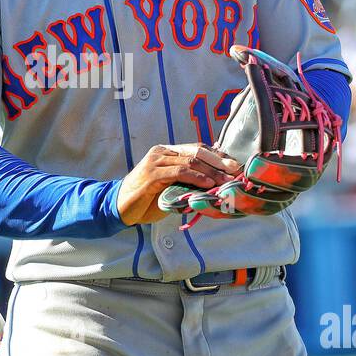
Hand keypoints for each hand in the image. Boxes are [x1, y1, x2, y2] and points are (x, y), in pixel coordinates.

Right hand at [117, 143, 240, 225]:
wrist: (119, 207)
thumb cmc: (146, 199)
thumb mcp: (171, 188)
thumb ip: (187, 182)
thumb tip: (214, 185)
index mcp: (167, 152)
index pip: (198, 148)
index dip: (218, 156)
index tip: (235, 166)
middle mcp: (162, 152)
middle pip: (197, 151)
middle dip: (220, 162)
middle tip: (236, 171)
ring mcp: (156, 161)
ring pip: (190, 160)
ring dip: (212, 171)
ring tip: (226, 181)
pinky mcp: (152, 174)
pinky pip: (179, 172)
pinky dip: (196, 177)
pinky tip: (208, 184)